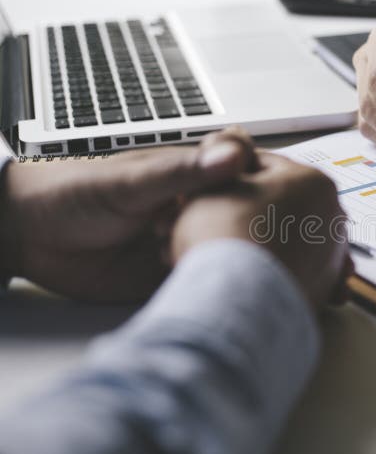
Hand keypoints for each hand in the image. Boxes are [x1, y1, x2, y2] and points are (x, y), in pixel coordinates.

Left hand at [0, 128, 255, 302]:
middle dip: (247, 241)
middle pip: (237, 227)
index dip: (258, 201)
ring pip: (221, 258)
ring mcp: (181, 247)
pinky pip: (196, 286)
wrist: (28, 235)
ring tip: (239, 278)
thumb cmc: (74, 193)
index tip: (268, 216)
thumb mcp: (131, 180)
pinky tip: (218, 296)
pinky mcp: (166, 279)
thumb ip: (182, 172)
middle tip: (252, 255)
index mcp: (190, 182)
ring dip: (230, 269)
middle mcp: (191, 214)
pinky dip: (207, 291)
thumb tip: (233, 157)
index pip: (241, 188)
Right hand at [170, 152, 351, 307]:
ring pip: (283, 240)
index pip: (263, 167)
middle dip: (245, 214)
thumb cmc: (225, 234)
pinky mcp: (322, 291)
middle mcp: (332, 217)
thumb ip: (222, 155)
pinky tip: (245, 278)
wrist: (238, 299)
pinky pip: (290, 273)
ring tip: (223, 256)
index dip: (225, 178)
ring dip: (258, 244)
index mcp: (313, 180)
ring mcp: (331, 256)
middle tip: (209, 227)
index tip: (203, 193)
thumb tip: (232, 138)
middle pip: (277, 206)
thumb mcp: (214, 181)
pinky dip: (269, 274)